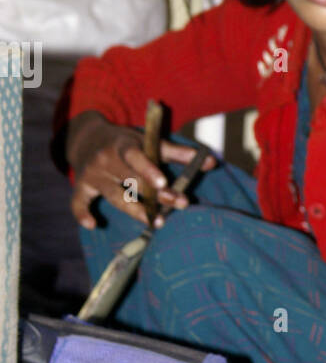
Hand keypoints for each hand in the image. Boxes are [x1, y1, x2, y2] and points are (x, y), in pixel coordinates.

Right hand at [67, 111, 215, 228]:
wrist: (87, 138)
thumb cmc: (125, 143)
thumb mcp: (148, 142)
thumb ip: (178, 153)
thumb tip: (212, 162)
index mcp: (123, 145)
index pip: (136, 157)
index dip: (149, 170)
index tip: (164, 182)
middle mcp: (106, 160)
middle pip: (132, 181)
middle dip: (155, 195)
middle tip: (180, 204)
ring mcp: (93, 175)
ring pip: (114, 196)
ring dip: (134, 210)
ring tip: (155, 222)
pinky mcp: (81, 187)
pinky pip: (77, 202)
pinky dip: (81, 213)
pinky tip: (92, 224)